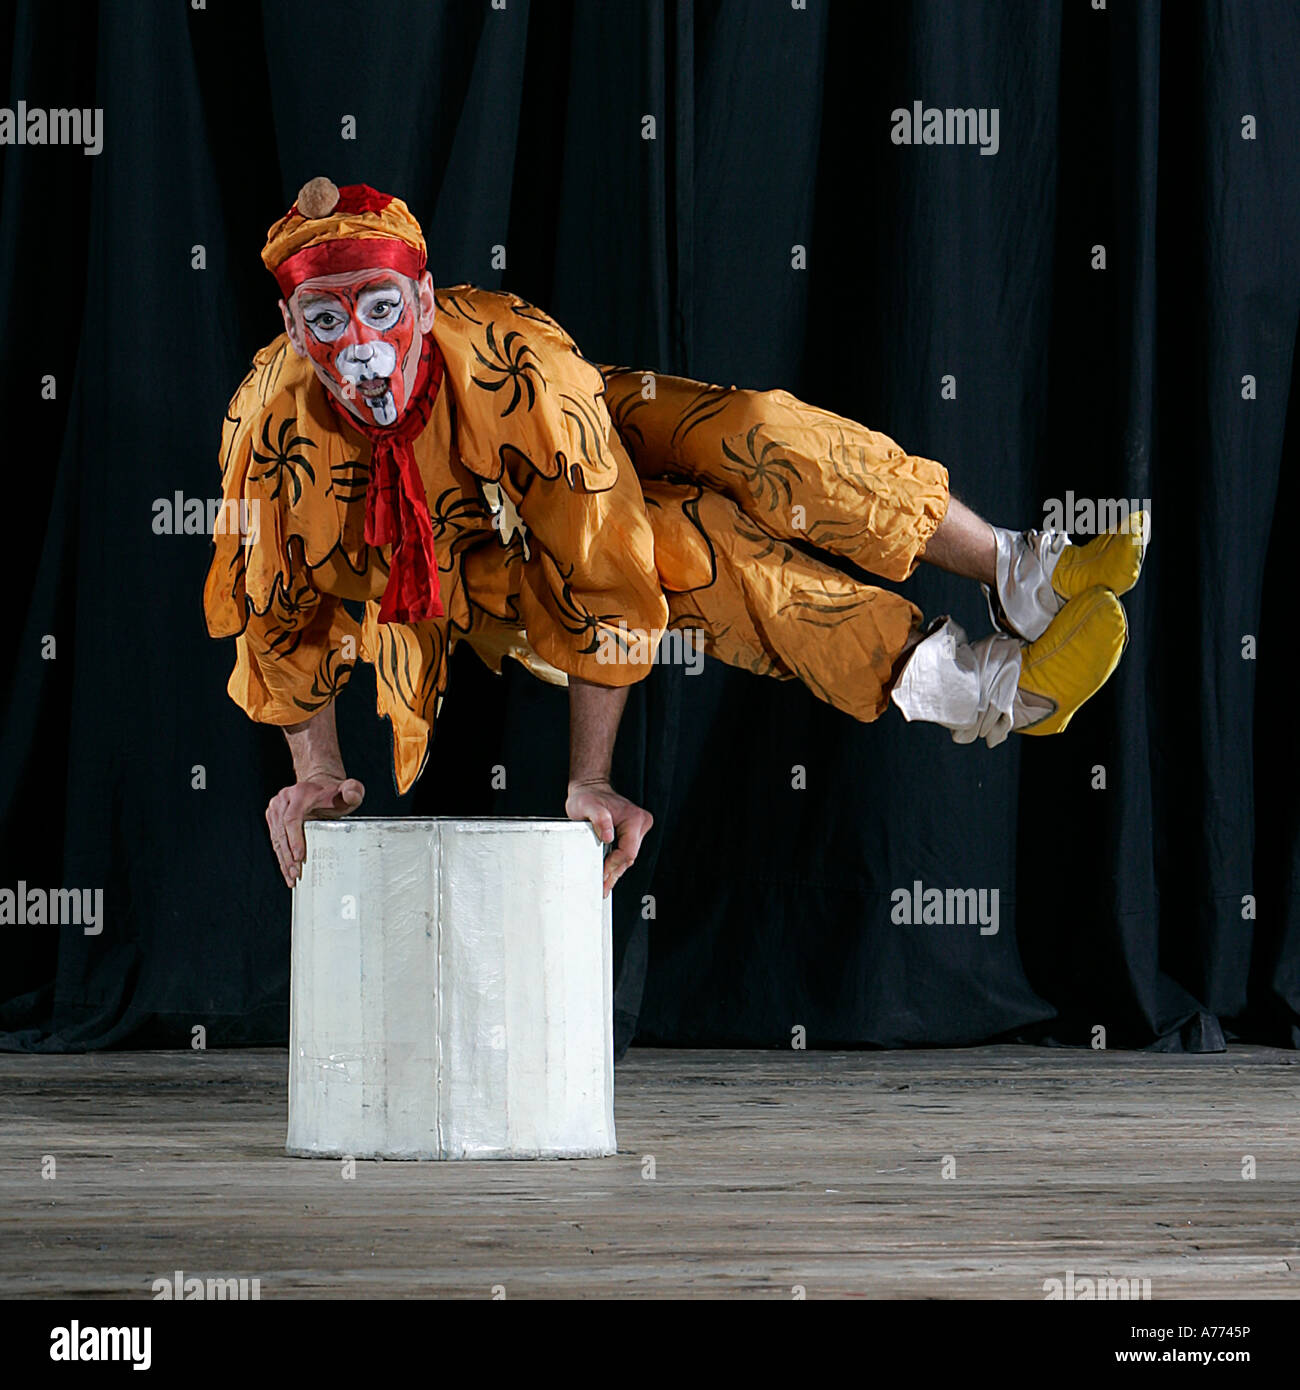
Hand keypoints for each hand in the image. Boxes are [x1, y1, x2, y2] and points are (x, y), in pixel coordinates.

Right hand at [265, 776, 364, 887]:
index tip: (299, 856)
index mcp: (300, 793)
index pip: (292, 818)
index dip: (294, 839)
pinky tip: (286, 869)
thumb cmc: (334, 793)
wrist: (319, 784)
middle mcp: (284, 799)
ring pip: (276, 838)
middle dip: (288, 855)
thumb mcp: (349, 789)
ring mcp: (276, 808)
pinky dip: (280, 855)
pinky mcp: (273, 817)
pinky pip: (275, 839)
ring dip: (283, 859)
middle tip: (296, 873)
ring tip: (291, 877)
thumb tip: (350, 795)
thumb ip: (353, 790)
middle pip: (281, 831)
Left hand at [565, 779, 652, 897]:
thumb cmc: (587, 796)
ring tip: (604, 885)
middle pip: (629, 857)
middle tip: (602, 888)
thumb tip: (608, 837)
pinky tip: (608, 873)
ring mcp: (638, 828)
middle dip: (614, 872)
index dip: (613, 865)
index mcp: (635, 819)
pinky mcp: (632, 832)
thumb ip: (599, 819)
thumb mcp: (588, 806)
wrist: (589, 788)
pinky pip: (625, 852)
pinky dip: (616, 862)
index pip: (628, 851)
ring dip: (615, 870)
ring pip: (628, 857)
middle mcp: (641, 823)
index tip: (601, 875)